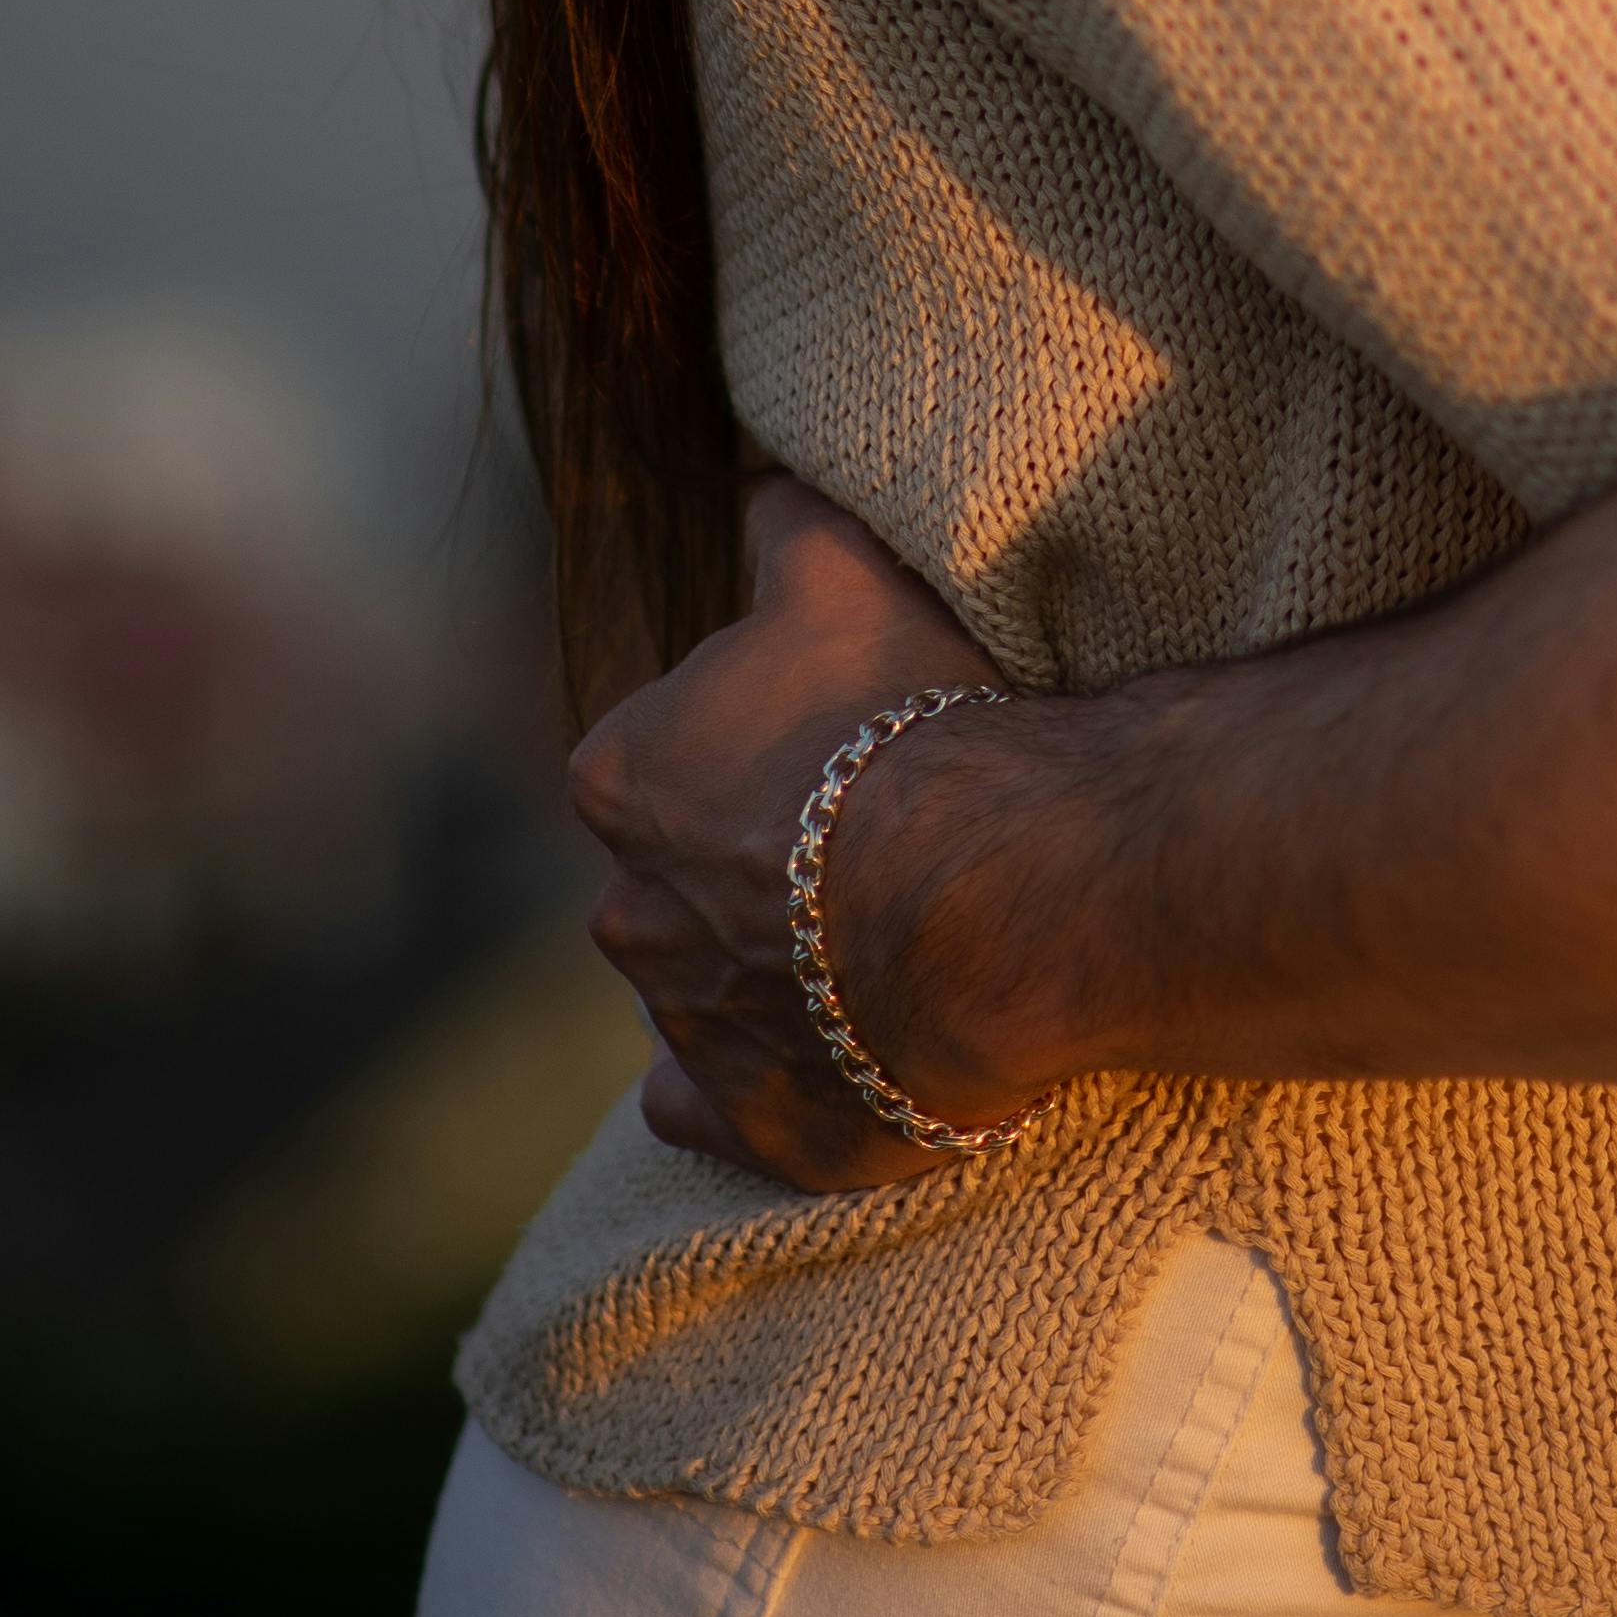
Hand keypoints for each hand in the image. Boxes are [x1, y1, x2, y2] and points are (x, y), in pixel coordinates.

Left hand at [568, 479, 1058, 1191]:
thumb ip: (784, 526)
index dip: (741, 742)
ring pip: (701, 985)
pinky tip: (817, 1052)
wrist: (995, 899)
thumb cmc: (912, 720)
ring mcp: (687, 1029)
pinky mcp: (752, 1126)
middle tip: (854, 834)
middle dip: (742, 859)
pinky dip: (756, 1083)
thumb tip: (758, 489)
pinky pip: (717, 1108)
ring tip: (870, 932)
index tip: (821, 737)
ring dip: (764, 963)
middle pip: (673, 873)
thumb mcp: (849, 572)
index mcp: (622, 777)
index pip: (654, 753)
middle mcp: (626, 910)